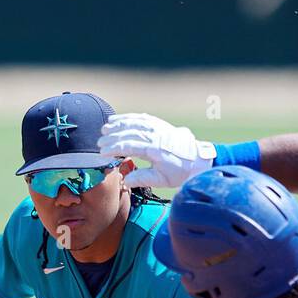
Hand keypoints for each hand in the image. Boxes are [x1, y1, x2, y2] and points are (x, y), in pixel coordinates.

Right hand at [97, 113, 214, 187]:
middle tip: (99, 143)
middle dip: (111, 137)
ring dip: (117, 125)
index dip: (113, 148)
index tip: (103, 153)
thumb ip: (142, 179)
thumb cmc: (180, 171)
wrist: (197, 158)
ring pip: (133, 122)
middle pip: (128, 133)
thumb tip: (125, 180)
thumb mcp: (162, 179)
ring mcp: (157, 127)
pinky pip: (140, 117)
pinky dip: (127, 117)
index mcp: (155, 149)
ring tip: (104, 129)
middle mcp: (155, 135)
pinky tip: (117, 120)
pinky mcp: (159, 124)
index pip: (129, 146)